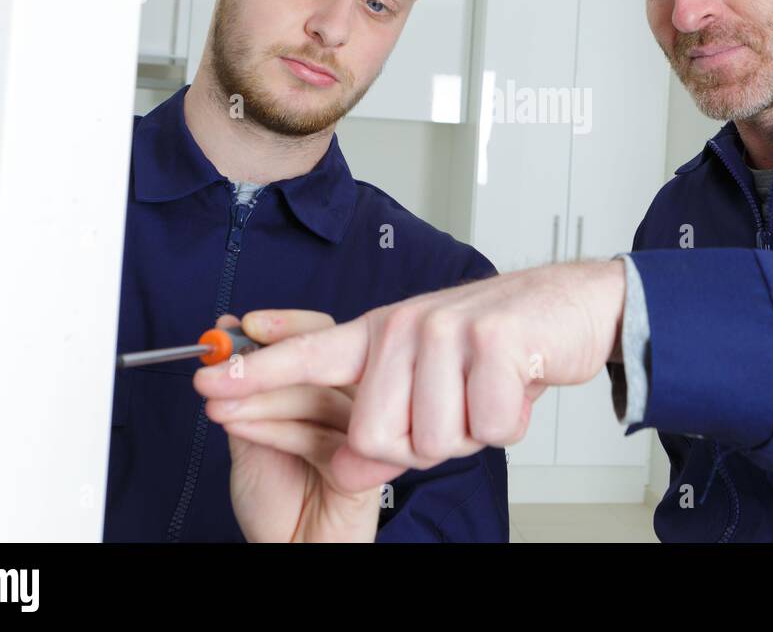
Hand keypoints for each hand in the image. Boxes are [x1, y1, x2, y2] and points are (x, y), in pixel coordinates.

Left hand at [195, 260, 626, 494]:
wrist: (568, 307)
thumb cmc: (496, 347)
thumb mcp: (428, 384)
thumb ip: (379, 424)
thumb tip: (343, 466)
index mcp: (382, 333)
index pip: (307, 356)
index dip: (254, 375)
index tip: (204, 382)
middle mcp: (407, 327)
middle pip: (378, 437)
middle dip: (423, 445)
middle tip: (456, 408)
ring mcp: (448, 330)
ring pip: (436, 440)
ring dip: (472, 432)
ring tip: (488, 391)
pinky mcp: (495, 340)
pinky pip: (490, 427)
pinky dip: (510, 421)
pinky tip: (516, 385)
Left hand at [200, 310, 394, 541]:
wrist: (289, 550)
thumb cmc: (276, 498)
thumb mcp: (247, 431)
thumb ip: (243, 386)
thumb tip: (223, 331)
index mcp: (330, 385)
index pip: (320, 334)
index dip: (284, 324)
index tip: (241, 324)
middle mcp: (351, 403)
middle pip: (325, 357)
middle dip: (267, 357)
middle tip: (220, 366)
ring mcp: (360, 432)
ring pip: (315, 396)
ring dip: (258, 398)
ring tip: (218, 408)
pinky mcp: (362, 465)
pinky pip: (317, 436)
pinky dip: (272, 430)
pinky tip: (241, 429)